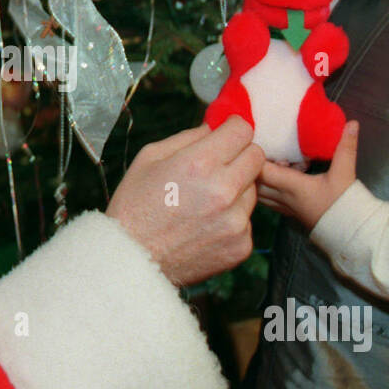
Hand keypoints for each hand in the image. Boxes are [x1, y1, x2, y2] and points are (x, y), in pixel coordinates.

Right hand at [106, 117, 263, 286]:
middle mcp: (223, 190)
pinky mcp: (240, 245)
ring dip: (237, 189)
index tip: (226, 135)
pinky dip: (232, 220)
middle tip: (218, 167)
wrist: (131, 261)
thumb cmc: (134, 206)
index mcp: (199, 163)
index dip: (233, 129)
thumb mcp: (149, 158)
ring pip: (253, 189)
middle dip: (240, 155)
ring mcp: (235, 221)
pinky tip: (206, 226)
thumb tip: (215, 128)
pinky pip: (247, 220)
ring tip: (205, 202)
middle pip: (257, 156)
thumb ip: (188, 137)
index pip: (243, 130)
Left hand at [258, 121, 358, 230]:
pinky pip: (265, 200)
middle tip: (261, 150)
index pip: (262, 171)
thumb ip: (346, 147)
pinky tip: (271, 178)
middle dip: (251, 166)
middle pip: (254, 181)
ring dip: (256, 178)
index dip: (256, 157)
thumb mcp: (345, 172)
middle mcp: (282, 197)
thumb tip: (352, 123)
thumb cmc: (344, 203)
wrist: (349, 231)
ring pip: (257, 192)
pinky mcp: (287, 212)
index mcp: (292, 186)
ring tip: (265, 163)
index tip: (260, 142)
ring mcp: (283, 207)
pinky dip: (263, 189)